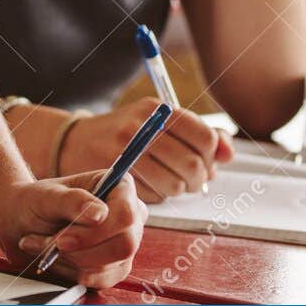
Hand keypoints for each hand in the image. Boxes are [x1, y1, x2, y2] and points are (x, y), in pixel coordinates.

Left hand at [0, 174, 146, 288]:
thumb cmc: (36, 203)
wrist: (23, 223)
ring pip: (110, 265)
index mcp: (120, 187)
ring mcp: (125, 244)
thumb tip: (100, 214)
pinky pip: (102, 280)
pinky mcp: (115, 267)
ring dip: (70, 260)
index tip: (61, 239)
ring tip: (42, 245)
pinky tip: (54, 259)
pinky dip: (72, 272)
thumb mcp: (46, 196)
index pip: (125, 215)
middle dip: (79, 250)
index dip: (96, 232)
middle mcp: (130, 217)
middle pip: (123, 245)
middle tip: (48, 244)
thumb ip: (71, 201)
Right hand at [61, 98, 233, 202]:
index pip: (205, 136)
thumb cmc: (128, 133)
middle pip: (192, 164)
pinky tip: (150, 185)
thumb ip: (200, 135)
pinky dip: (159, 196)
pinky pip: (154, 196)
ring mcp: (126, 150)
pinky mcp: (116, 173)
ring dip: (179, 190)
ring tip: (171, 183)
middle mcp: (142, 125)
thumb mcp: (161, 122)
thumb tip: (228, 154)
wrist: (76, 142)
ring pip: (175, 185)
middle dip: (198, 179)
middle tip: (191, 180)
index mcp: (158, 109)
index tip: (204, 161)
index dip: (211, 156)